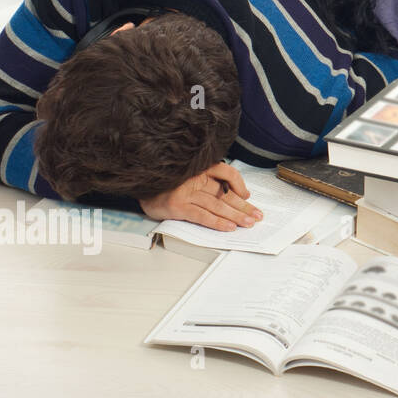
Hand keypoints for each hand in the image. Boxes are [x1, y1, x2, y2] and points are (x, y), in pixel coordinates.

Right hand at [140, 161, 263, 230]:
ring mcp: (186, 192)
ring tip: (248, 223)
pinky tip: (228, 227)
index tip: (248, 196)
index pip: (227, 172)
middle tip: (257, 216)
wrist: (140, 187)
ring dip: (235, 216)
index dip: (240, 184)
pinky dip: (216, 222)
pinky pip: (202, 215)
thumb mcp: (188, 177)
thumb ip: (208, 182)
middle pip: (225, 193)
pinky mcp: (178, 206)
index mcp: (200, 169)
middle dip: (243, 206)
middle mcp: (195, 179)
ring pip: (217, 205)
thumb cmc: (167, 185)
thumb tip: (237, 194)